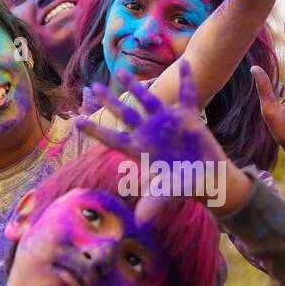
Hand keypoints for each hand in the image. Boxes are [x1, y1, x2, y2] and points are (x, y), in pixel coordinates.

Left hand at [76, 62, 231, 221]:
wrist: (208, 179)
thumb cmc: (184, 187)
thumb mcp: (167, 194)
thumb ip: (152, 203)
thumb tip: (140, 222)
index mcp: (141, 150)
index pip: (112, 138)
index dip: (94, 131)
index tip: (76, 122)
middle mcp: (150, 133)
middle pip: (125, 114)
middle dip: (110, 101)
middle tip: (95, 87)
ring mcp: (167, 122)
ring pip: (148, 99)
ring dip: (136, 86)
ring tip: (122, 70)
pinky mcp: (187, 117)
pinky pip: (187, 94)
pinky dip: (187, 80)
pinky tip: (185, 64)